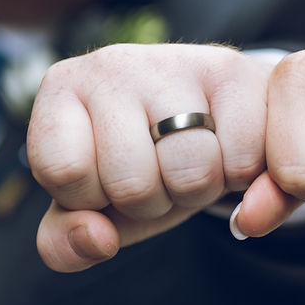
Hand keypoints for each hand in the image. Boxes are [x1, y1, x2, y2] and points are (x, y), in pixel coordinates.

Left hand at [30, 43, 271, 271]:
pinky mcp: (232, 69)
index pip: (65, 170)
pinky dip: (241, 178)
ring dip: (199, 191)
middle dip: (152, 201)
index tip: (104, 179)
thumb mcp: (92, 208)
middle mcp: (112, 64)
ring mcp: (173, 62)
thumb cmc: (138, 165)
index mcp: (61, 89)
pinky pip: (242, 161)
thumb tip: (97, 239)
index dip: (92, 197)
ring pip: (192, 171)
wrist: (210, 120)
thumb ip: (65, 242)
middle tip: (158, 172)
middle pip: (132, 182)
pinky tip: (228, 149)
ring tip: (192, 161)